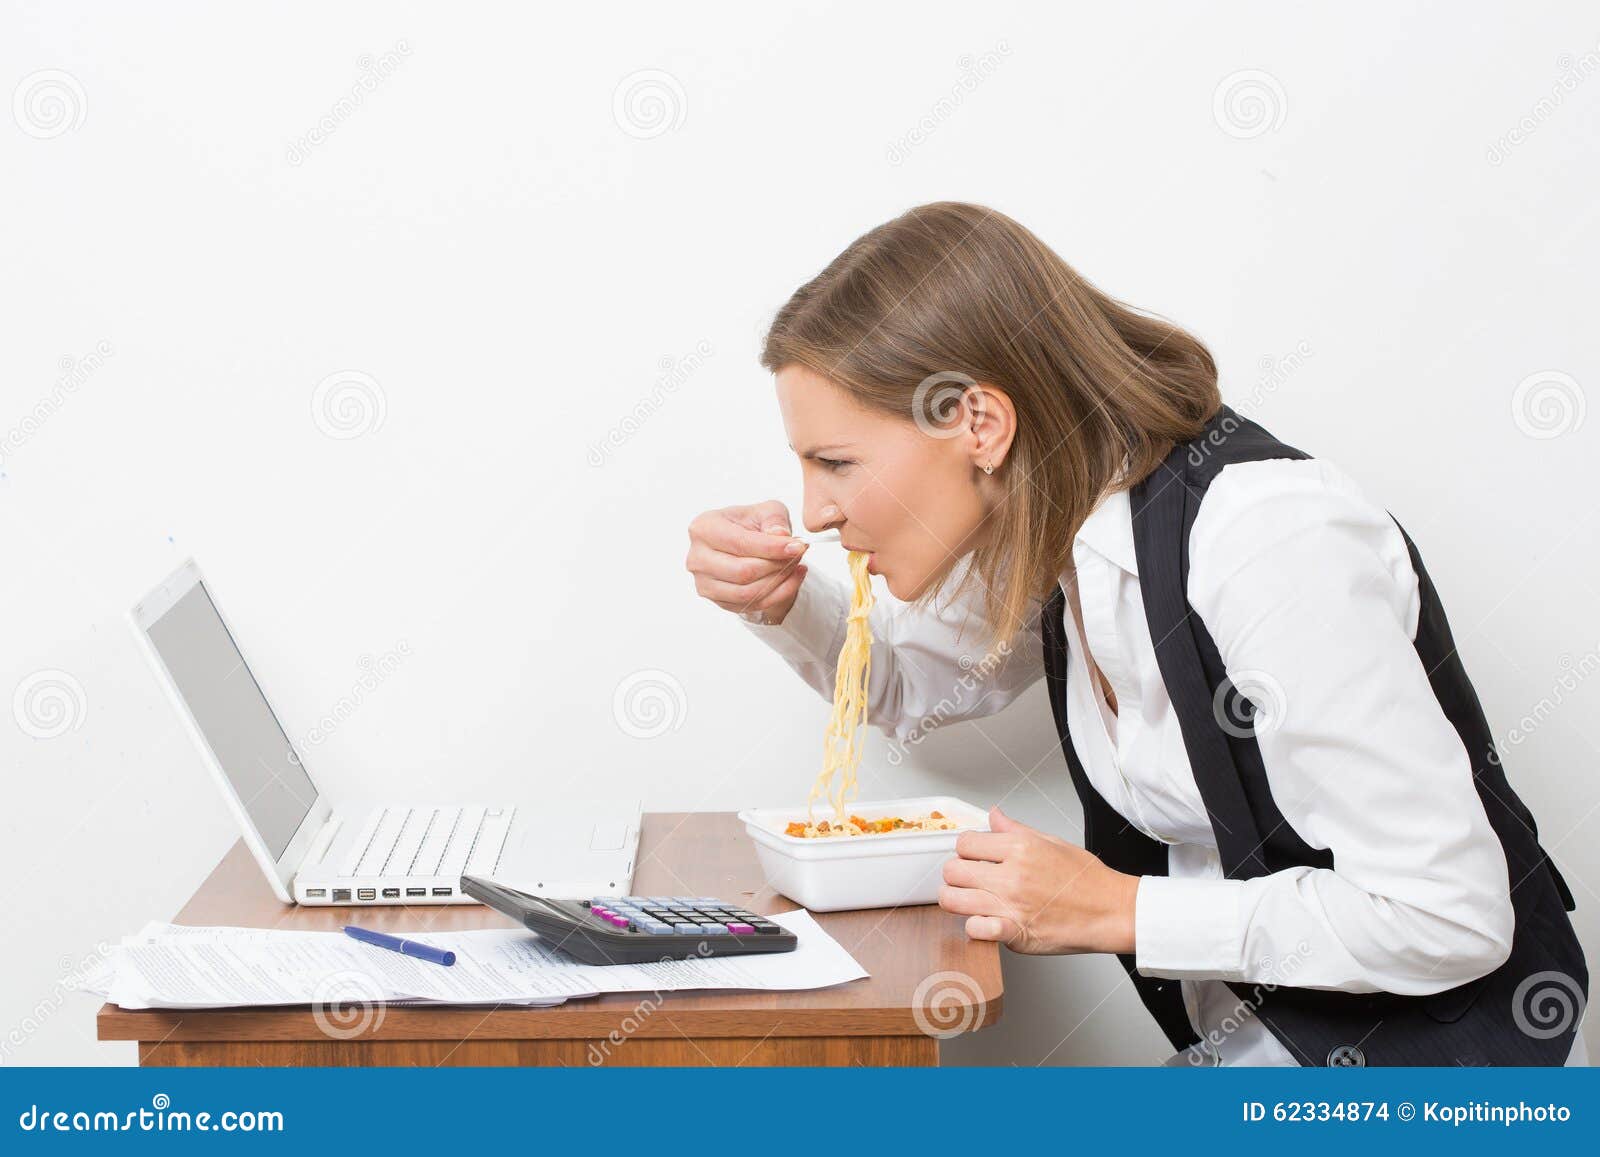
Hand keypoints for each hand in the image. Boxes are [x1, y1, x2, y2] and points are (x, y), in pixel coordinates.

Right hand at [686, 500, 809, 622]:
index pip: (740, 543)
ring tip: (797, 566)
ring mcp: (704, 582)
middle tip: (799, 556)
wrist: (743, 543)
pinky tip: (792, 579)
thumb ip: (775, 519)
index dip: (772, 548)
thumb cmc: (750, 524)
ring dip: (779, 582)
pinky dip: (778, 594)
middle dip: (777, 566)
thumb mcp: (766, 511)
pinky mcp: (717, 601)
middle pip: (743, 572)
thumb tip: (780, 535)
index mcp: (703, 528)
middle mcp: (697, 557)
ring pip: (747, 593)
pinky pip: (751, 605)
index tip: (799, 546)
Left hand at [939, 805, 1139, 954]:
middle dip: (956, 874)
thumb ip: (1015, 829)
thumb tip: (994, 815)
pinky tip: (984, 922)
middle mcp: (1011, 876)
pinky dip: (974, 927)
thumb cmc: (1087, 879)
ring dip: (955, 900)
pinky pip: (975, 929)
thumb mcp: (1051, 842)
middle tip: (968, 879)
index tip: (973, 857)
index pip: (964, 843)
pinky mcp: (1015, 933)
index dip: (966, 850)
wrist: (1112, 910)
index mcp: (1019, 849)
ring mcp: (1011, 905)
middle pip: (952, 870)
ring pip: (953, 900)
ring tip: (967, 900)